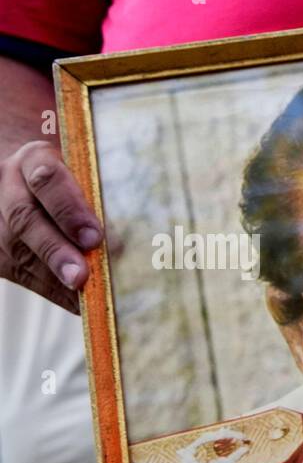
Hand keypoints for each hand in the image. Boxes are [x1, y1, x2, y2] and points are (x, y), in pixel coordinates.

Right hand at [0, 140, 100, 313]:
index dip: (69, 209)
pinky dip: (52, 291)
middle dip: (55, 250)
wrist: (36, 182)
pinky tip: (78, 304)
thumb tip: (130, 238)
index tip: (94, 236)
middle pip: (24, 218)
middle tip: (81, 276)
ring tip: (83, 296)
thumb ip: (106, 193)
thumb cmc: (81, 179)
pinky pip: (20, 273)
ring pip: (17, 250)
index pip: (46, 178)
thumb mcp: (92, 174)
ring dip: (52, 277)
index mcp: (36, 158)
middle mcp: (9, 185)